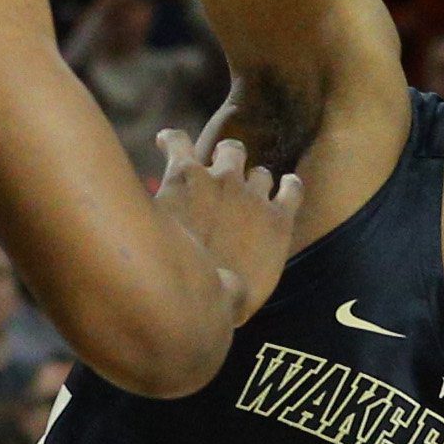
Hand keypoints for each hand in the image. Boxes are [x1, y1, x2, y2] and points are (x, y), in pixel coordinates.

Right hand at [153, 129, 302, 319]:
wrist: (207, 302)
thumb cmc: (171, 271)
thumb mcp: (152, 229)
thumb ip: (156, 208)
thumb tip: (150, 209)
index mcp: (185, 177)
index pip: (177, 141)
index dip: (172, 141)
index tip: (169, 142)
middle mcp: (222, 177)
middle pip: (230, 148)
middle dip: (227, 157)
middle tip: (224, 173)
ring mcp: (253, 196)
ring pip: (261, 173)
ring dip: (256, 182)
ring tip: (253, 197)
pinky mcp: (280, 219)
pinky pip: (292, 189)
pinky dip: (290, 186)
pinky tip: (288, 188)